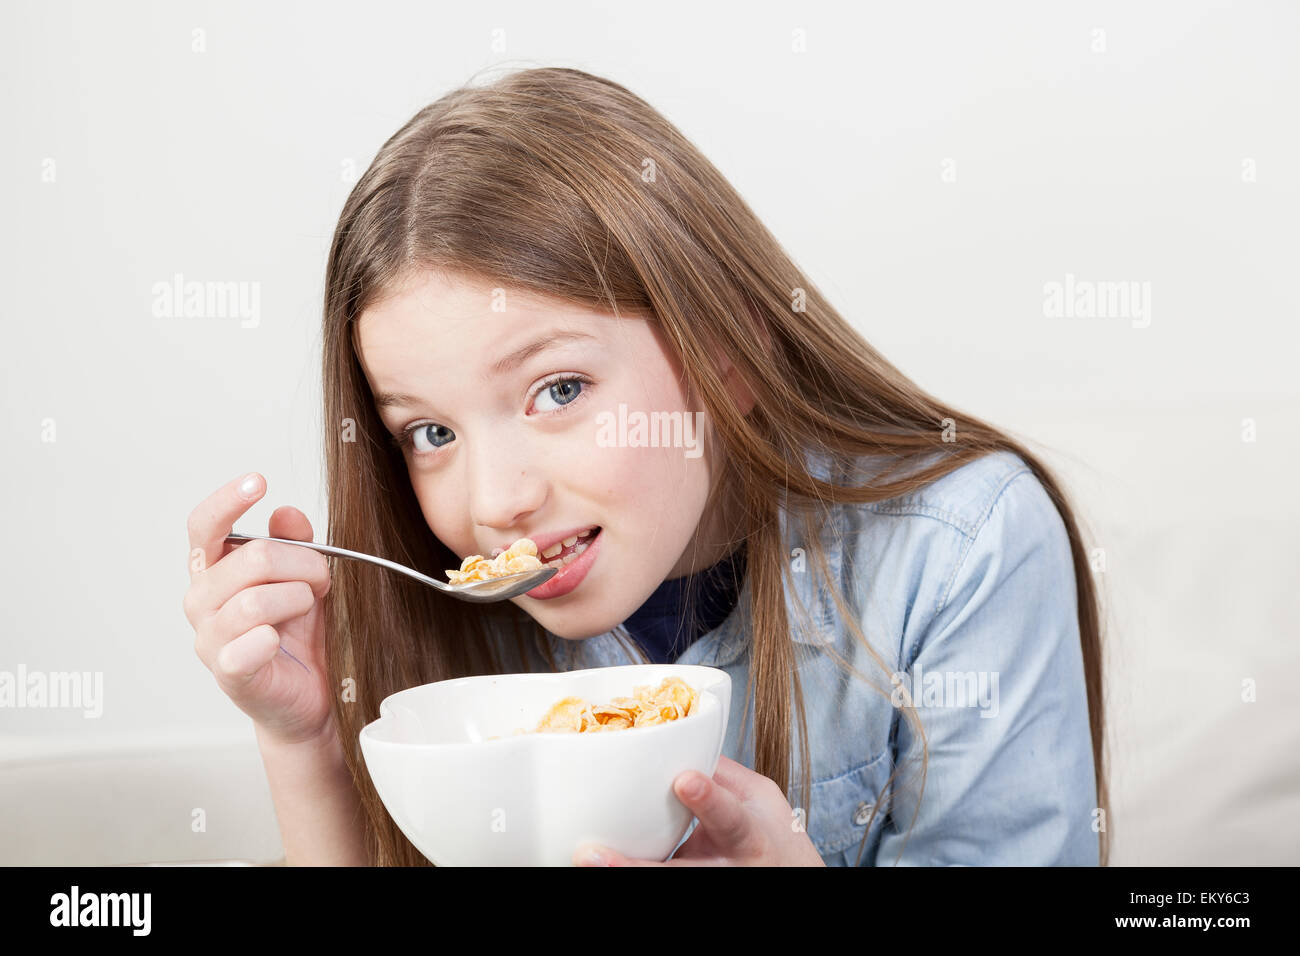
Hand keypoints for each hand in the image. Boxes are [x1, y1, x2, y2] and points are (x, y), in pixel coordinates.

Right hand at [182, 472, 333, 746]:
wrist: (309, 695)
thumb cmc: (301, 634)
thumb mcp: (306, 578)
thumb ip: (296, 544)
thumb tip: (285, 513)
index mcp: (215, 571)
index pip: (203, 526)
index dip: (226, 500)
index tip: (258, 481)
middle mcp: (202, 601)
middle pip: (250, 559)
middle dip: (302, 563)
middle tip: (322, 578)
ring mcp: (210, 638)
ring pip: (254, 599)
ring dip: (297, 598)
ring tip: (307, 608)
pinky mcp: (228, 672)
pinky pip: (248, 643)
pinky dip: (272, 637)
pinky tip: (280, 641)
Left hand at [573, 755, 825, 865]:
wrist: (787, 876)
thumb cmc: (769, 834)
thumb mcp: (756, 799)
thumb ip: (719, 773)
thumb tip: (675, 740)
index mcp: (747, 838)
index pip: (729, 818)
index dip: (709, 800)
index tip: (684, 780)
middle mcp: (723, 870)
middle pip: (679, 874)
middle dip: (634, 867)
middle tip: (590, 855)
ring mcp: (703, 882)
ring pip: (663, 881)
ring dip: (621, 872)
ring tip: (585, 861)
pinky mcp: (686, 888)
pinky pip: (655, 879)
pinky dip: (624, 869)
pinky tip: (598, 863)